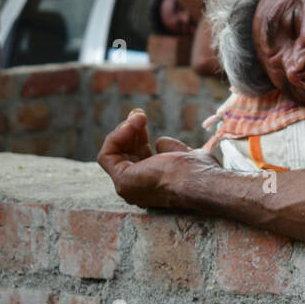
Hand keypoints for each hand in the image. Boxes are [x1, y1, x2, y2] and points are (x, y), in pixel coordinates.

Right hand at [97, 109, 213, 209]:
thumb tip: (160, 142)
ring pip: (114, 154)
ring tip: (138, 116)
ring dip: (123, 130)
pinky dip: (114, 138)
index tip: (143, 118)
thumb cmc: (198, 171)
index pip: (138, 158)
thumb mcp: (185, 155)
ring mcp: (129, 187)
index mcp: (154, 185)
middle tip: (139, 114)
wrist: (198, 179)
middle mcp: (138, 189)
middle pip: (125, 154)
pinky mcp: (122, 182)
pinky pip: (106, 156)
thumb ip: (171, 149)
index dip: (139, 137)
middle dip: (129, 130)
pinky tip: (129, 126)